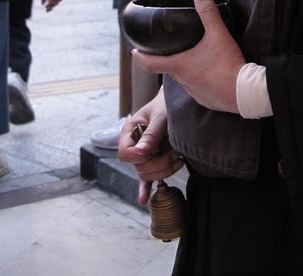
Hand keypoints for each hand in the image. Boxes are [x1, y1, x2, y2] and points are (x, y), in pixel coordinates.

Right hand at [118, 90, 183, 204]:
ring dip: (164, 171)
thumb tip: (141, 153)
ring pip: (147, 175)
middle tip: (173, 153)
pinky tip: (143, 199)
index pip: (124, 154)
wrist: (175, 104)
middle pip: (138, 168)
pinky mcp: (153, 160)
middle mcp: (134, 145)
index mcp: (129, 131)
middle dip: (158, 164)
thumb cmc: (166, 105)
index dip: (137, 157)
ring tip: (177, 158)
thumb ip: (151, 133)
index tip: (152, 150)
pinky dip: (145, 188)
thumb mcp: (160, 116)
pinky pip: (146, 178)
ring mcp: (143, 155)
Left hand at [132, 0, 244, 113]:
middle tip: (172, 48)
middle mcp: (183, 82)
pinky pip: (198, 89)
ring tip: (195, 59)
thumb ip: (207, 12)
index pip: (151, 63)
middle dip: (170, 59)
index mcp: (180, 66)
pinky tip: (211, 73)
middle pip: (170, 69)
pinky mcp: (206, 100)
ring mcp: (194, 93)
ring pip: (185, 79)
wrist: (245, 93)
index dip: (140, 57)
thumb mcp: (218, 34)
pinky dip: (201, 80)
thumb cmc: (228, 64)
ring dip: (187, 70)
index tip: (134, 52)